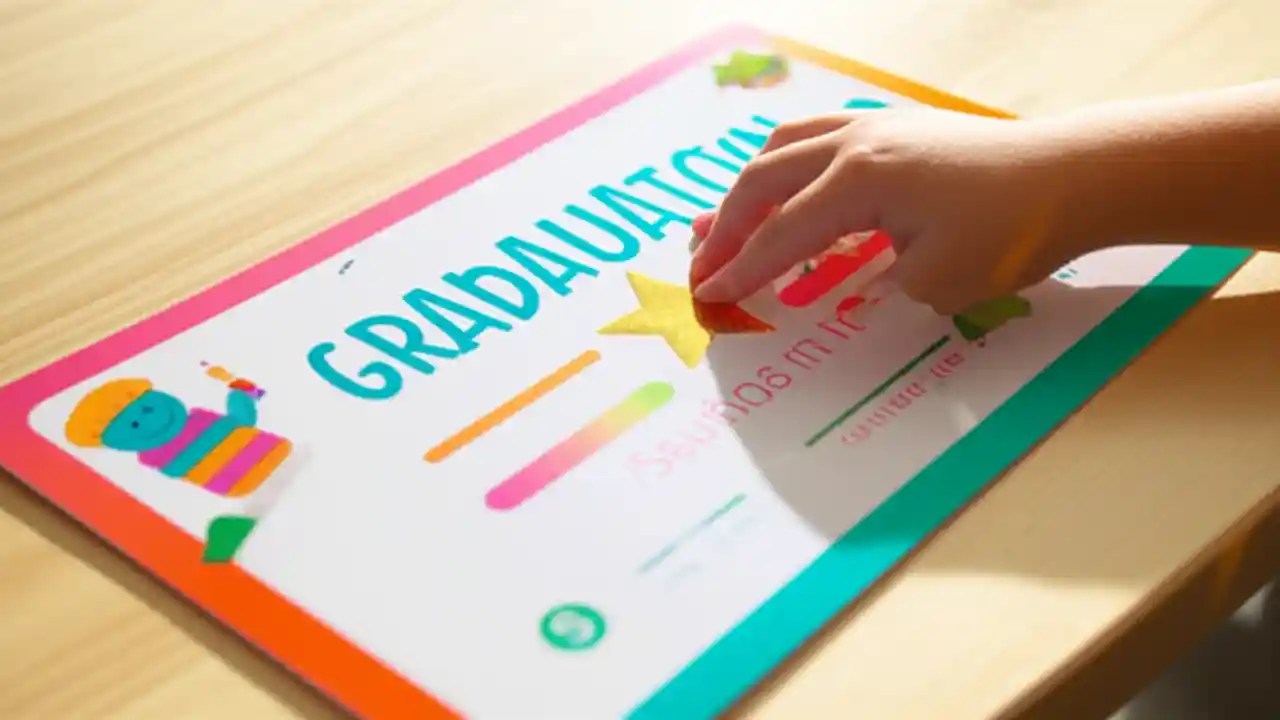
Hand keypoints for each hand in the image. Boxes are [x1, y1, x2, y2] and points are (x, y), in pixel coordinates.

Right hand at [690, 107, 1089, 314]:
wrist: (1076, 175)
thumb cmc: (1012, 231)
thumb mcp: (936, 282)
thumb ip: (877, 283)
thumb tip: (855, 274)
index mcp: (858, 181)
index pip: (779, 234)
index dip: (740, 271)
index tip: (707, 297)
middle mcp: (854, 143)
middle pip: (763, 180)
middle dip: (724, 227)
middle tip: (699, 264)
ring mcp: (875, 125)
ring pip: (784, 145)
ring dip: (747, 186)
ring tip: (722, 219)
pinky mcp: (896, 125)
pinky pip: (816, 136)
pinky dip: (785, 165)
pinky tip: (786, 185)